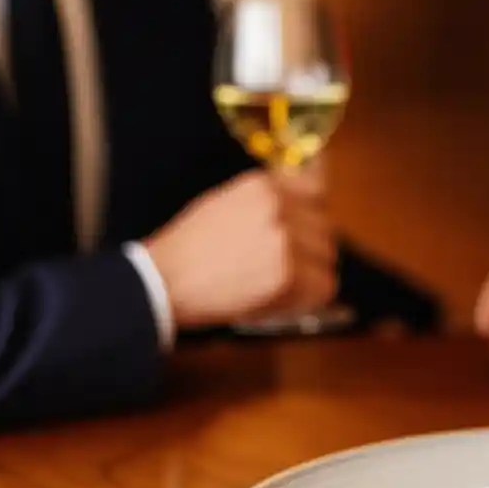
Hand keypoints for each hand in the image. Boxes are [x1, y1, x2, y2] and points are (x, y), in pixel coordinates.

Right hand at [144, 170, 334, 328]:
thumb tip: (304, 210)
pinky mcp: (288, 273)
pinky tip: (279, 300)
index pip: (315, 190)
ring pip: (326, 258)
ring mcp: (284, 239)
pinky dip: (308, 298)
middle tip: (281, 270)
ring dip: (309, 276)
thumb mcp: (225, 205)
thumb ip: (267, 204)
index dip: (315, 214)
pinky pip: (325, 286)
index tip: (314, 226)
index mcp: (262, 186)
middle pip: (324, 229)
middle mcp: (278, 206)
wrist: (162, 282)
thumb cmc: (187, 251)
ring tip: (272, 286)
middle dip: (309, 252)